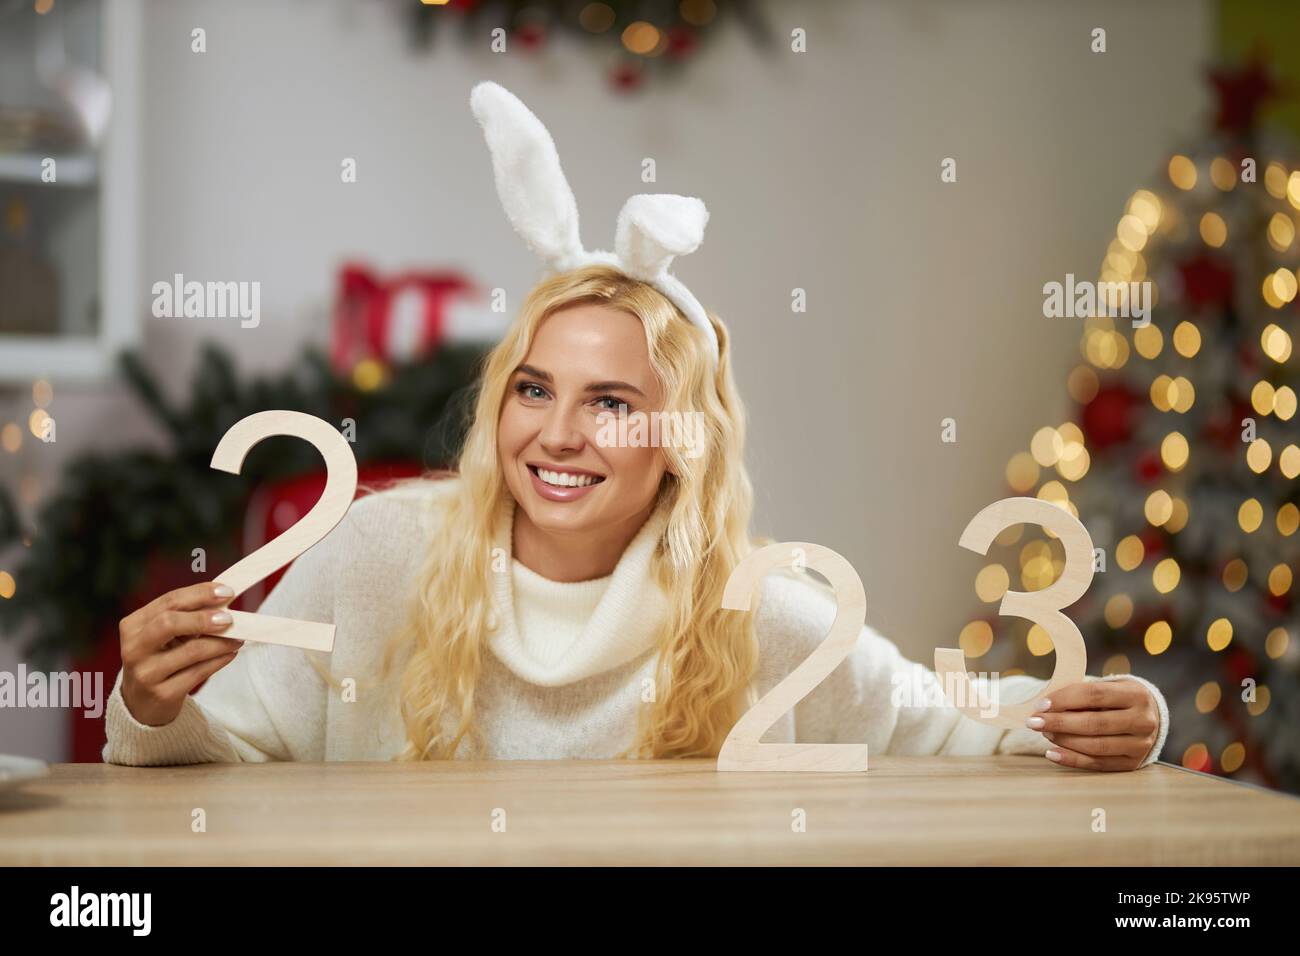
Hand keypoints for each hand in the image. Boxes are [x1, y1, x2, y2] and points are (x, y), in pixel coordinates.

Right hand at [119, 581, 243, 726]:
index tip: (226, 591)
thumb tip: (223, 600)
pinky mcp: (162, 694)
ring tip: (238, 638)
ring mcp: (146, 673)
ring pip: (191, 651)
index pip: (168, 602)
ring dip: (220, 642)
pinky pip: (198, 673)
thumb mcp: (164, 636)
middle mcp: (134, 648)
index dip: (199, 594)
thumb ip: (187, 617)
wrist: (142, 703)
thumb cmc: (159, 660)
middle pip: (169, 623)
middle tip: (229, 618)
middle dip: (203, 618)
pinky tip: (230, 654)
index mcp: (133, 626)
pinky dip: (219, 660)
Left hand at [1026, 679, 1159, 771]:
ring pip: (1096, 746)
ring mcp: (1141, 745)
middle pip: (1095, 723)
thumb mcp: (1107, 687)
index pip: (1094, 695)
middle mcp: (1143, 720)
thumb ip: (1081, 694)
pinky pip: (1098, 764)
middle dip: (1059, 722)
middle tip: (1034, 722)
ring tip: (1045, 734)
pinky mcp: (1133, 763)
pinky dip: (1072, 760)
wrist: (1149, 716)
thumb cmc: (1117, 699)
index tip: (1040, 705)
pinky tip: (1052, 753)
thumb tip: (1045, 707)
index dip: (1064, 700)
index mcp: (1136, 694)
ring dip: (1064, 740)